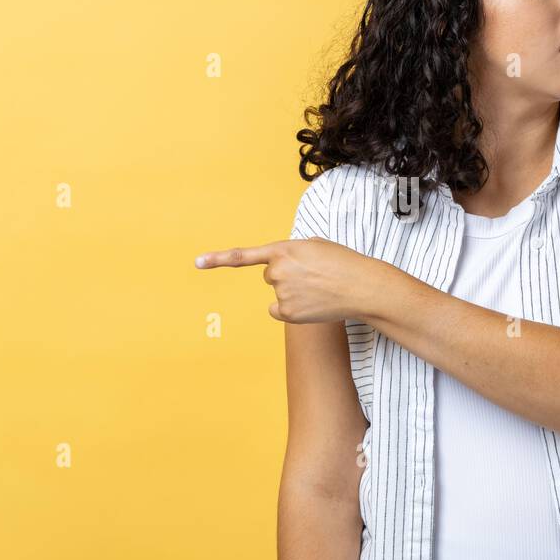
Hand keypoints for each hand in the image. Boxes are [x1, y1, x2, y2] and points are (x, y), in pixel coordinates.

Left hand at [194, 237, 381, 323]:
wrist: (361, 286)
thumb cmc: (342, 262)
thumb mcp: (315, 245)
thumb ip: (291, 252)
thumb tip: (279, 268)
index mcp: (283, 250)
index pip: (243, 256)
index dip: (218, 259)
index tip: (197, 263)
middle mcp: (277, 272)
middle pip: (270, 275)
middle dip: (285, 274)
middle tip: (311, 275)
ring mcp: (282, 294)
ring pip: (278, 293)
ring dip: (293, 290)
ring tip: (318, 288)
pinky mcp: (287, 313)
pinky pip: (279, 310)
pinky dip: (291, 309)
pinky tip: (312, 303)